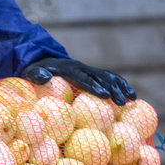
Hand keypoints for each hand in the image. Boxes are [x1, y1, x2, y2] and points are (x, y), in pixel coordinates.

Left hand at [21, 57, 136, 105]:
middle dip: (113, 89)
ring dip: (121, 86)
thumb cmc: (34, 72)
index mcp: (68, 69)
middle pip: (100, 77)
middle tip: (122, 103)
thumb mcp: (30, 72)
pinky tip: (130, 98)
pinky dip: (120, 86)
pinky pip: (108, 79)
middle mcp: (81, 68)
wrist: (40, 61)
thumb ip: (36, 74)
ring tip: (133, 99)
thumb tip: (44, 77)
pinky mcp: (91, 74)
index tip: (105, 96)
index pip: (83, 78)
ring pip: (108, 76)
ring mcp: (88, 70)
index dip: (94, 86)